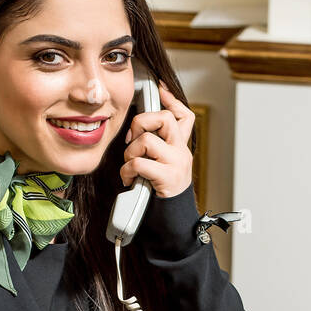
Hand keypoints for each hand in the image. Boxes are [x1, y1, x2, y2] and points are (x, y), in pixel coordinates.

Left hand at [121, 80, 193, 197]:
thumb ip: (155, 150)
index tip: (159, 88)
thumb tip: (137, 133)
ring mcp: (177, 163)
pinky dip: (127, 171)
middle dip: (141, 123)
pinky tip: (129, 179)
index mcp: (180, 148)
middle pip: (164, 118)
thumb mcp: (161, 167)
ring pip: (147, 139)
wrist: (173, 223)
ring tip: (131, 166)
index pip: (184, 115)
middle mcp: (182, 152)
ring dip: (130, 152)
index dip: (172, 99)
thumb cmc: (161, 195)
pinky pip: (139, 162)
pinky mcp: (168, 176)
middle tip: (133, 140)